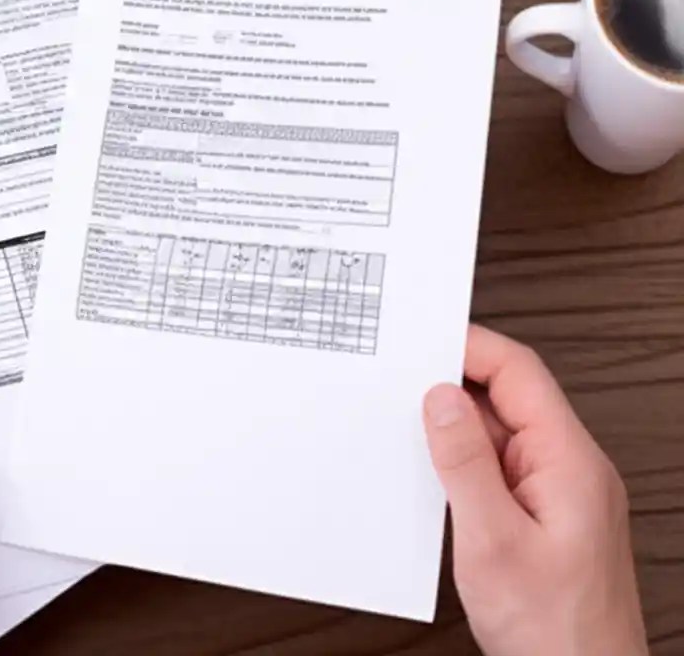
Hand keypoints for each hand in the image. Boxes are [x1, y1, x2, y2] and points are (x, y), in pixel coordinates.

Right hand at [423, 325, 648, 655]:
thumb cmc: (555, 628)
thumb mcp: (493, 540)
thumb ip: (465, 464)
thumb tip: (442, 400)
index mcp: (568, 461)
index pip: (519, 373)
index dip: (469, 346)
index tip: (422, 337)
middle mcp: (568, 468)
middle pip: (507, 398)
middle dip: (451, 384)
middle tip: (395, 379)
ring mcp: (556, 492)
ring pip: (498, 434)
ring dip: (452, 428)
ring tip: (402, 429)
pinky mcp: (541, 516)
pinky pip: (496, 469)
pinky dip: (459, 463)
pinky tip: (429, 475)